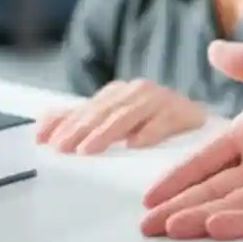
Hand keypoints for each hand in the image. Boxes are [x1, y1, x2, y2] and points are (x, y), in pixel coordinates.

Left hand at [35, 79, 206, 154]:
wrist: (202, 120)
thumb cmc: (153, 124)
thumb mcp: (114, 123)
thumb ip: (79, 123)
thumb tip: (40, 127)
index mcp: (118, 94)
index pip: (85, 109)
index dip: (64, 124)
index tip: (45, 142)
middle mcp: (137, 92)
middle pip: (103, 112)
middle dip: (79, 130)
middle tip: (63, 148)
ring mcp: (161, 99)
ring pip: (128, 115)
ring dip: (106, 132)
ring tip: (88, 149)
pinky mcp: (185, 111)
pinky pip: (164, 121)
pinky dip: (150, 132)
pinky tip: (136, 144)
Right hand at [139, 40, 242, 239]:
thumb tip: (213, 50)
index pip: (208, 157)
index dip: (178, 176)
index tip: (150, 196)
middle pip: (214, 189)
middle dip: (180, 207)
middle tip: (147, 227)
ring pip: (237, 206)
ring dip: (204, 218)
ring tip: (173, 230)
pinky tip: (217, 228)